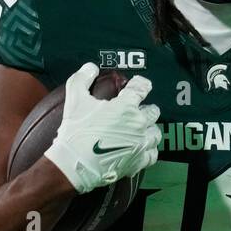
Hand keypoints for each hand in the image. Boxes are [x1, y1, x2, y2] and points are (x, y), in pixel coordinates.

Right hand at [43, 63, 161, 192]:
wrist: (76, 163)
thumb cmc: (76, 130)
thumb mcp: (74, 99)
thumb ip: (82, 79)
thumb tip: (90, 67)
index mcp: (127, 106)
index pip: (142, 88)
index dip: (141, 84)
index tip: (139, 84)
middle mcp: (139, 123)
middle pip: (153, 111)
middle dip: (146, 109)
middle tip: (137, 111)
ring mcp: (141, 143)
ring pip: (156, 133)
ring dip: (150, 129)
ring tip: (141, 130)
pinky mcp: (139, 161)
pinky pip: (153, 154)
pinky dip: (149, 150)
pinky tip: (142, 149)